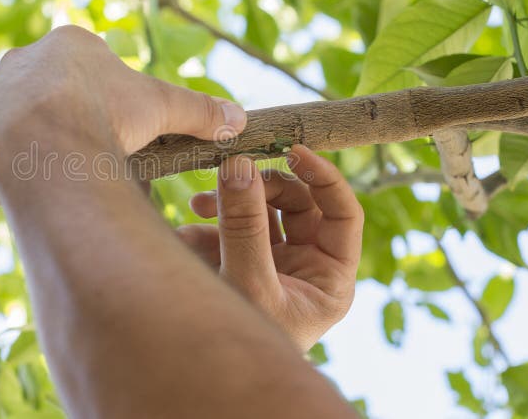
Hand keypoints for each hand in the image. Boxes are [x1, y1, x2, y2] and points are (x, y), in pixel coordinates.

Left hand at [0, 25, 246, 187]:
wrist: (45, 140)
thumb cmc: (107, 116)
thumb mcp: (163, 109)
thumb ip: (200, 110)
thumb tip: (240, 118)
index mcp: (71, 44)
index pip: (88, 70)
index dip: (103, 100)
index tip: (111, 128)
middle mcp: (24, 57)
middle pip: (47, 88)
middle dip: (62, 115)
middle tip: (80, 149)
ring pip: (13, 112)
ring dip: (27, 134)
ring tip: (49, 166)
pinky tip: (18, 173)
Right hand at [177, 145, 363, 351]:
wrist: (208, 378)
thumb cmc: (244, 344)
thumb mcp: (249, 283)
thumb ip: (245, 225)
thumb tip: (239, 164)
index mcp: (329, 276)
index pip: (341, 212)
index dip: (322, 176)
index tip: (292, 150)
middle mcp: (305, 265)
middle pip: (296, 203)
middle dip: (262, 187)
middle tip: (230, 176)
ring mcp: (272, 263)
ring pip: (261, 211)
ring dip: (230, 201)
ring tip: (197, 204)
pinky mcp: (239, 263)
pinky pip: (228, 230)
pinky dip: (207, 226)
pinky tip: (185, 231)